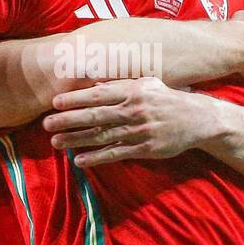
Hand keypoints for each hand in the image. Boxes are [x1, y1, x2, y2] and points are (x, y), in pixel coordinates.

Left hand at [43, 77, 219, 166]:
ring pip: (102, 136)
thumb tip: (95, 84)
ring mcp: (138, 131)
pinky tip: (79, 160)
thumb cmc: (167, 99)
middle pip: (95, 116)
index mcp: (133, 92)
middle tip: (46, 124)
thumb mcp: (147, 85)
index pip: (98, 95)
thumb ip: (121, 85)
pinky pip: (116, 154)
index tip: (55, 102)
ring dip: (76, 140)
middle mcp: (133, 110)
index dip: (75, 98)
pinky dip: (96, 157)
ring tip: (56, 142)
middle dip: (68, 120)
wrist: (197, 119)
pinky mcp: (144, 148)